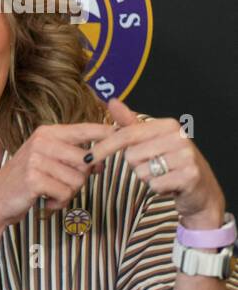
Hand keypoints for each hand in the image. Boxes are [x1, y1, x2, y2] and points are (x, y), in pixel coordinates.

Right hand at [0, 122, 109, 229]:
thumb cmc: (24, 182)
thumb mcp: (46, 161)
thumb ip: (72, 157)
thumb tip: (102, 163)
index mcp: (47, 132)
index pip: (87, 129)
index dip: (109, 134)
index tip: (123, 135)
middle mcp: (42, 141)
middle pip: (87, 161)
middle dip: (80, 178)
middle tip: (61, 183)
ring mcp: (36, 159)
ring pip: (78, 180)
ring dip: (68, 193)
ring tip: (49, 193)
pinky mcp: (33, 178)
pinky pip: (65, 193)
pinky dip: (59, 202)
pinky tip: (45, 200)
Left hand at [88, 98, 226, 226]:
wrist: (200, 188)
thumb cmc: (170, 161)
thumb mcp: (150, 139)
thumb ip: (129, 123)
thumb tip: (112, 101)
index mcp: (168, 125)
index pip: (126, 135)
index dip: (104, 147)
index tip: (87, 157)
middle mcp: (179, 137)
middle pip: (131, 155)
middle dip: (136, 165)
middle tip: (154, 165)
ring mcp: (186, 156)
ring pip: (141, 172)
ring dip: (147, 178)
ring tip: (163, 174)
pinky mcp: (190, 176)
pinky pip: (154, 185)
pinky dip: (157, 188)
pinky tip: (170, 185)